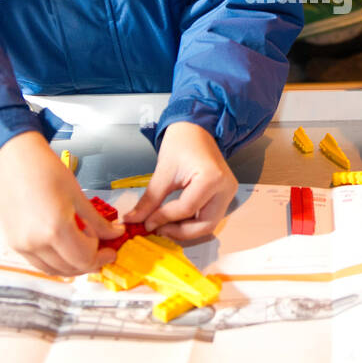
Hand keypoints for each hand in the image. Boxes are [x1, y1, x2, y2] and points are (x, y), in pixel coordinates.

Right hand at [0, 131, 122, 276]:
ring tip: (83, 246)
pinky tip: (65, 246)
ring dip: (73, 265)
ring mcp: (23, 245)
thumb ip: (98, 222)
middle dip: (90, 262)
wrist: (12, 160)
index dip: (101, 257)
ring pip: (54, 270)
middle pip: (70, 268)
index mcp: (55, 229)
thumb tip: (115, 233)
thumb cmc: (43, 170)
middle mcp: (36, 242)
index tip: (110, 251)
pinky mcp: (14, 243)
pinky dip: (56, 261)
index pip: (84, 259)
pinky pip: (40, 263)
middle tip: (101, 250)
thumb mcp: (78, 196)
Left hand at [124, 121, 235, 239]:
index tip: (146, 223)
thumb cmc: (181, 143)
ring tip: (163, 226)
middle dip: (179, 232)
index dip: (164, 219)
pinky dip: (191, 223)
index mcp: (212, 178)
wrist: (195, 130)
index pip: (187, 209)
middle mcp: (225, 189)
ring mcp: (228, 194)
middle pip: (204, 225)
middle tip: (157, 230)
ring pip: (208, 225)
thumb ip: (149, 199)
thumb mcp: (163, 171)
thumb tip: (134, 220)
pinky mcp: (224, 197)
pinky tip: (174, 221)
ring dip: (185, 231)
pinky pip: (208, 218)